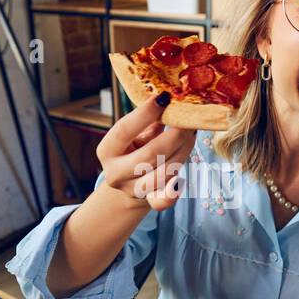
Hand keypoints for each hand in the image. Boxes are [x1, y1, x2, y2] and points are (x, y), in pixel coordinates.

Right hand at [95, 92, 194, 211]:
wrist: (129, 184)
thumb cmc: (134, 149)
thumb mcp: (134, 134)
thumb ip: (149, 120)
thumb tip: (170, 99)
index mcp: (107, 151)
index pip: (124, 130)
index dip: (145, 113)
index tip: (164, 97)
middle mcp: (116, 173)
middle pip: (150, 154)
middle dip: (174, 135)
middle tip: (189, 120)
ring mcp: (132, 190)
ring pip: (164, 171)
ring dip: (184, 151)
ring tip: (192, 135)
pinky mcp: (149, 201)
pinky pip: (162, 201)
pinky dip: (173, 191)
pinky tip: (180, 179)